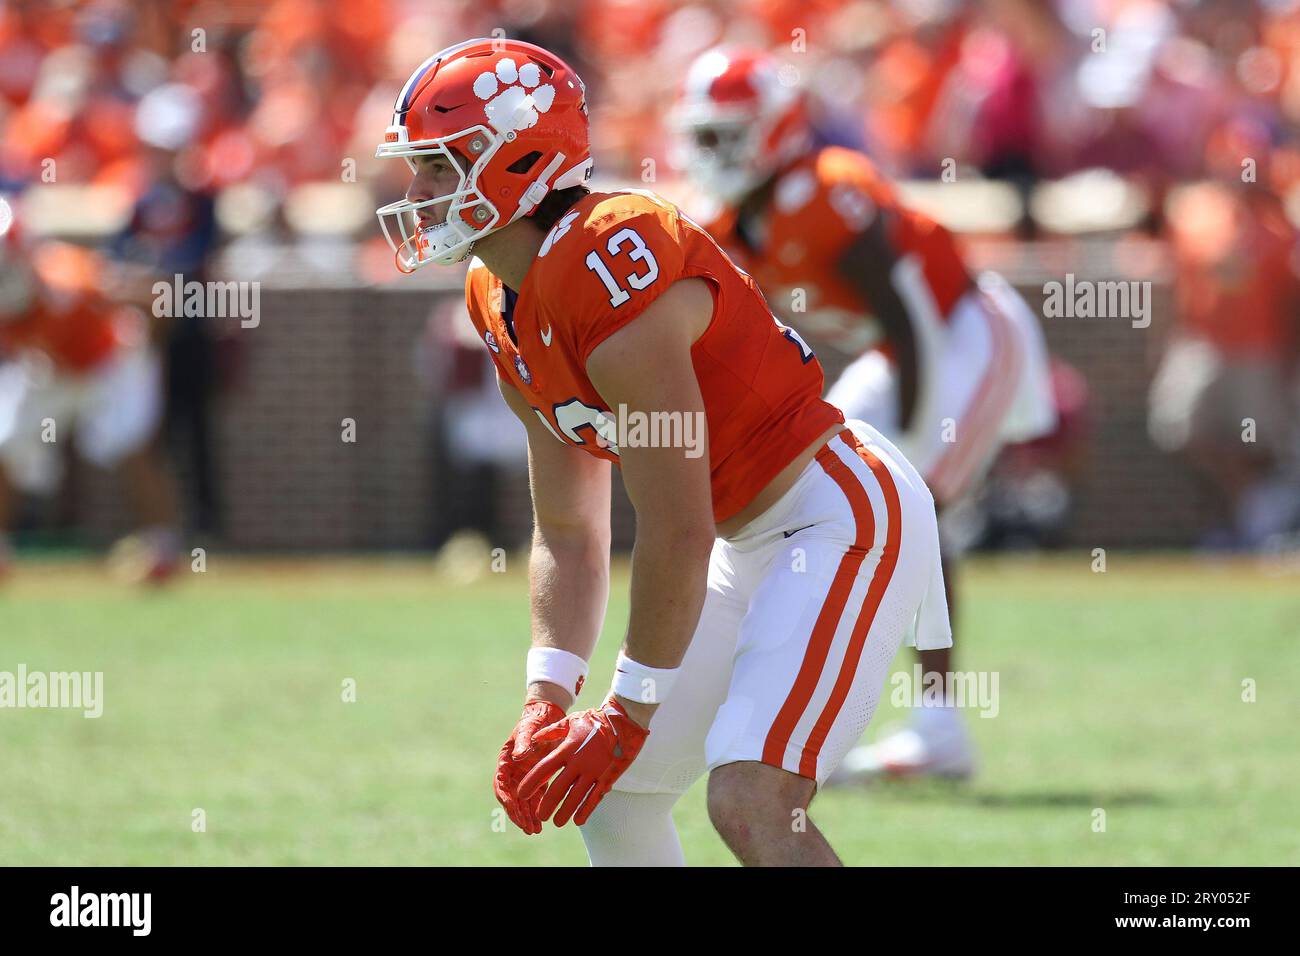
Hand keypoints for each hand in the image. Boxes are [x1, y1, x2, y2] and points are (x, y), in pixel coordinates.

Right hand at [493, 699, 565, 834]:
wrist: (546, 718)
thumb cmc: (534, 722)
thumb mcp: (528, 729)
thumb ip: (523, 741)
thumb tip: (518, 756)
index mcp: (505, 762)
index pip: (501, 784)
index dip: (506, 798)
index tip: (512, 808)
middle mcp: (512, 773)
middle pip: (511, 799)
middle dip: (517, 814)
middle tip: (526, 827)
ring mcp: (524, 778)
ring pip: (523, 803)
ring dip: (527, 817)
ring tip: (534, 830)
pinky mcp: (537, 780)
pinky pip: (535, 799)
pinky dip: (536, 810)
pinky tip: (541, 823)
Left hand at [516, 697, 648, 827]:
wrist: (624, 722)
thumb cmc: (595, 720)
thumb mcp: (571, 721)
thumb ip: (551, 731)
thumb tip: (534, 738)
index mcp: (568, 748)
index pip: (545, 768)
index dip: (532, 782)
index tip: (522, 793)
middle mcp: (579, 762)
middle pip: (559, 788)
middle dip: (547, 804)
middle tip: (540, 815)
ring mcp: (594, 771)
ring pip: (576, 797)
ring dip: (565, 811)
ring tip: (557, 822)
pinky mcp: (607, 777)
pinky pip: (595, 797)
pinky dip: (586, 810)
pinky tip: (578, 820)